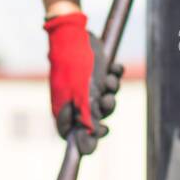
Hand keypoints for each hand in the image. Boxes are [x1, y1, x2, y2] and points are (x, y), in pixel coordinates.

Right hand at [43, 11, 123, 154]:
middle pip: (94, 118)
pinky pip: (110, 81)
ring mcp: (85, 86)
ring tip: (110, 79)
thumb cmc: (75, 66)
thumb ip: (86, 120)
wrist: (74, 34)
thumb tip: (87, 145)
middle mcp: (74, 100)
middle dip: (106, 108)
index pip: (75, 134)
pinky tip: (115, 66)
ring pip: (105, 98)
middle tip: (107, 99)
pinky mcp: (95, 73)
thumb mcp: (82, 97)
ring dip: (112, 89)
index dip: (89, 137)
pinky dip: (115, 75)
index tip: (103, 129)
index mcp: (64, 109)